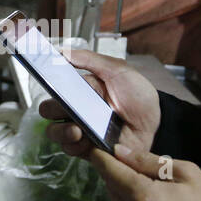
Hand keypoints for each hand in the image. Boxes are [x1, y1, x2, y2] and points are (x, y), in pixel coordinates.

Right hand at [37, 49, 159, 157]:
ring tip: (76, 130)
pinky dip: (73, 146)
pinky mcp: (89, 148)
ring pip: (55, 132)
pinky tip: (84, 141)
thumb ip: (89, 59)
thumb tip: (62, 51)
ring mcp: (82, 129)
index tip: (43, 79)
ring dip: (61, 131)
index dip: (45, 83)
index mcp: (80, 89)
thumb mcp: (116, 70)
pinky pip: (70, 149)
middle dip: (51, 110)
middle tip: (64, 109)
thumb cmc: (138, 94)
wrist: (157, 121)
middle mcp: (77, 109)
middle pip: (49, 110)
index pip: (53, 86)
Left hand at [87, 144, 200, 200]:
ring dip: (126, 190)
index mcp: (142, 196)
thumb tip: (122, 152)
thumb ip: (151, 163)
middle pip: (111, 186)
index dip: (101, 156)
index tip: (98, 145)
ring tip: (152, 185)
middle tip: (136, 164)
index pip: (109, 170)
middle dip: (118, 172)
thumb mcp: (188, 175)